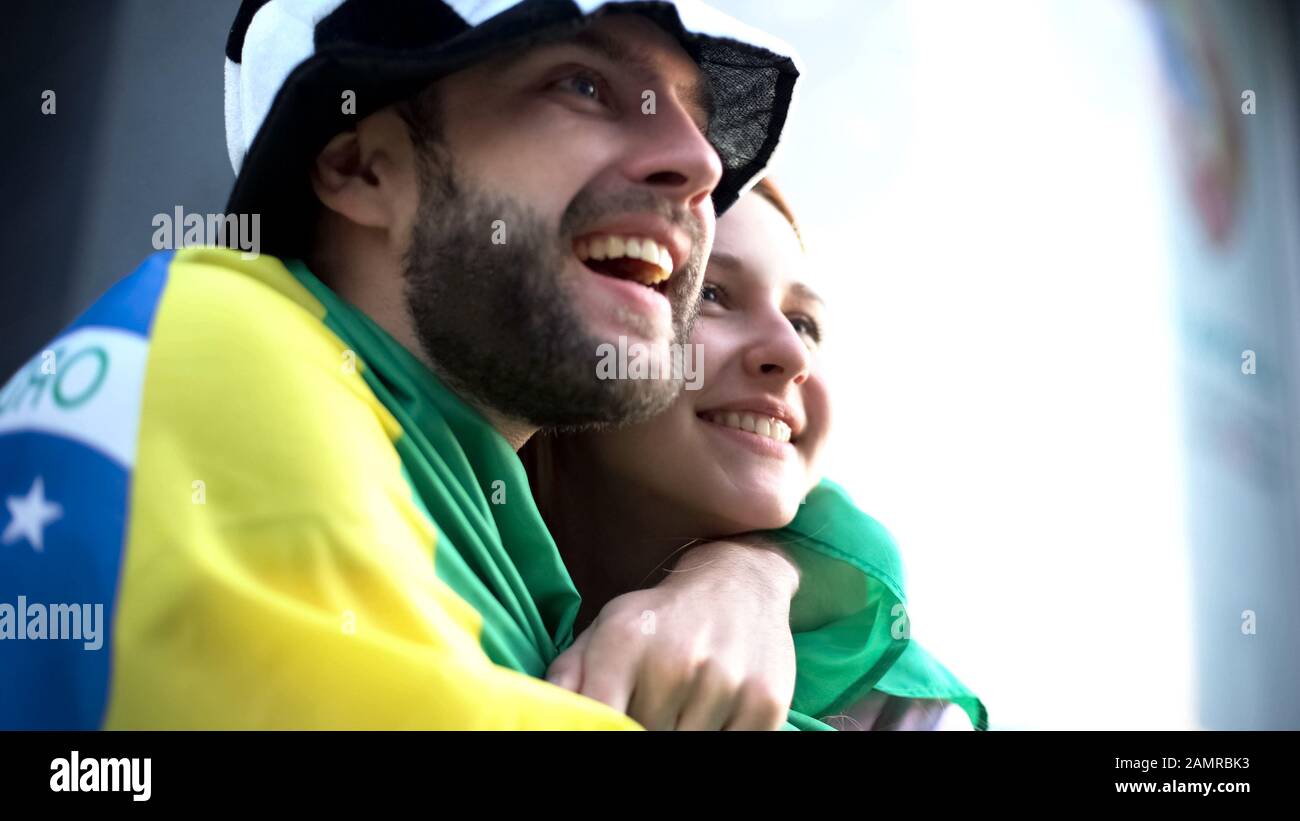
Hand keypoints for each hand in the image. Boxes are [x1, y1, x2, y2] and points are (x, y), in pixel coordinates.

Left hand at [546, 540, 799, 729]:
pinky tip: (712, 714)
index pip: (599, 717)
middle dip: (641, 729)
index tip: (608, 729)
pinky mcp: (766, 702)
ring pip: (688, 746)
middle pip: (643, 737)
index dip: (601, 730)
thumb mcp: (607, 629)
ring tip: (679, 708)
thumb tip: (542, 712)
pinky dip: (718, 736)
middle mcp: (676, 659)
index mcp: (625, 640)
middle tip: (648, 709)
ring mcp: (726, 682)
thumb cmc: (661, 616)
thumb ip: (570, 673)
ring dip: (680, 734)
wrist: (740, 581)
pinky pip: (734, 746)